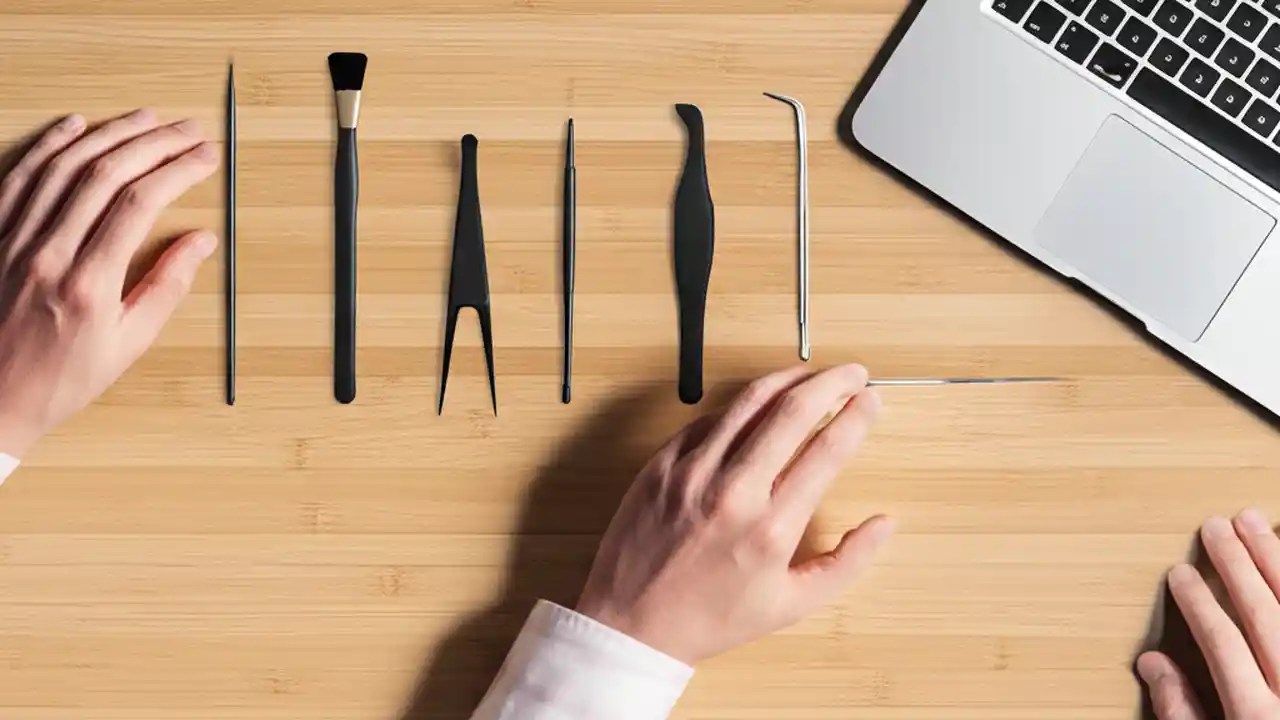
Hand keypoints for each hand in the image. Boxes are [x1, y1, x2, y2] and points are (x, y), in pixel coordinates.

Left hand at [0, 110, 217, 456]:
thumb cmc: (60, 380)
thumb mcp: (128, 345)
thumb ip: (166, 287)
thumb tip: (201, 241)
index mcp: (90, 285)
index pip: (141, 205)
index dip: (178, 171)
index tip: (205, 157)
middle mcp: (48, 254)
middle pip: (106, 175)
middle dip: (153, 143)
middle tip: (186, 129)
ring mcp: (14, 241)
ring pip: (63, 166)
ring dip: (108, 134)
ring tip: (145, 118)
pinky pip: (20, 177)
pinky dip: (48, 145)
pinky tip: (75, 126)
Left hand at [576, 364, 894, 664]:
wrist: (631, 623)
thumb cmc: (711, 618)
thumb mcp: (791, 605)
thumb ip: (846, 563)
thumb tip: (885, 522)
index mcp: (772, 528)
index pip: (827, 451)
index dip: (857, 417)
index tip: (872, 400)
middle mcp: (733, 493)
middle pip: (792, 412)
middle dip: (831, 383)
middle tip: (852, 373)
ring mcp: (692, 473)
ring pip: (748, 403)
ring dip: (786, 380)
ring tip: (810, 375)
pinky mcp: (661, 464)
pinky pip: (707, 420)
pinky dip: (739, 406)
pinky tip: (757, 404)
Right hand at [1139, 510, 1279, 718]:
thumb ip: (1184, 714)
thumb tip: (1152, 667)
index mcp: (1258, 718)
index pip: (1223, 642)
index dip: (1199, 603)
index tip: (1180, 574)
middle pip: (1268, 615)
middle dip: (1238, 566)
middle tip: (1217, 527)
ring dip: (1279, 562)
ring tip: (1259, 525)